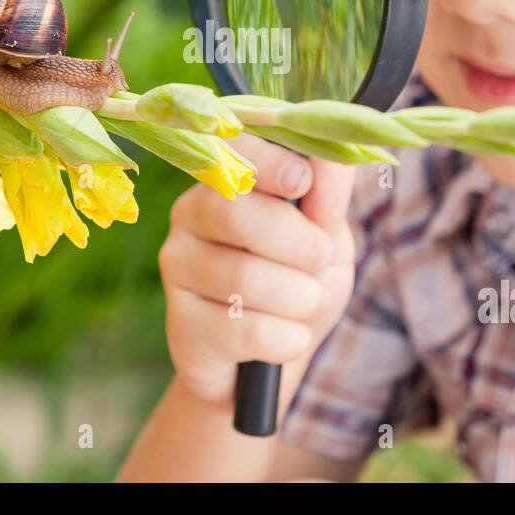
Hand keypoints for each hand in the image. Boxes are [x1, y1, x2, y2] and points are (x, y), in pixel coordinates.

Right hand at [159, 132, 356, 406]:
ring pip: (244, 277)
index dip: (265, 162)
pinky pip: (246, 330)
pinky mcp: (182, 327)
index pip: (229, 154)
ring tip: (310, 303)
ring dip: (300, 297)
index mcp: (223, 182)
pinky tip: (289, 337)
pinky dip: (288, 338)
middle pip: (236, 214)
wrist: (274, 363)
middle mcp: (188, 218)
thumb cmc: (300, 283)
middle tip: (322, 259)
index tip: (301, 178)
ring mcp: (178, 272)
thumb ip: (328, 195)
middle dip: (299, 243)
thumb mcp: (327, 236)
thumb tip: (336, 151)